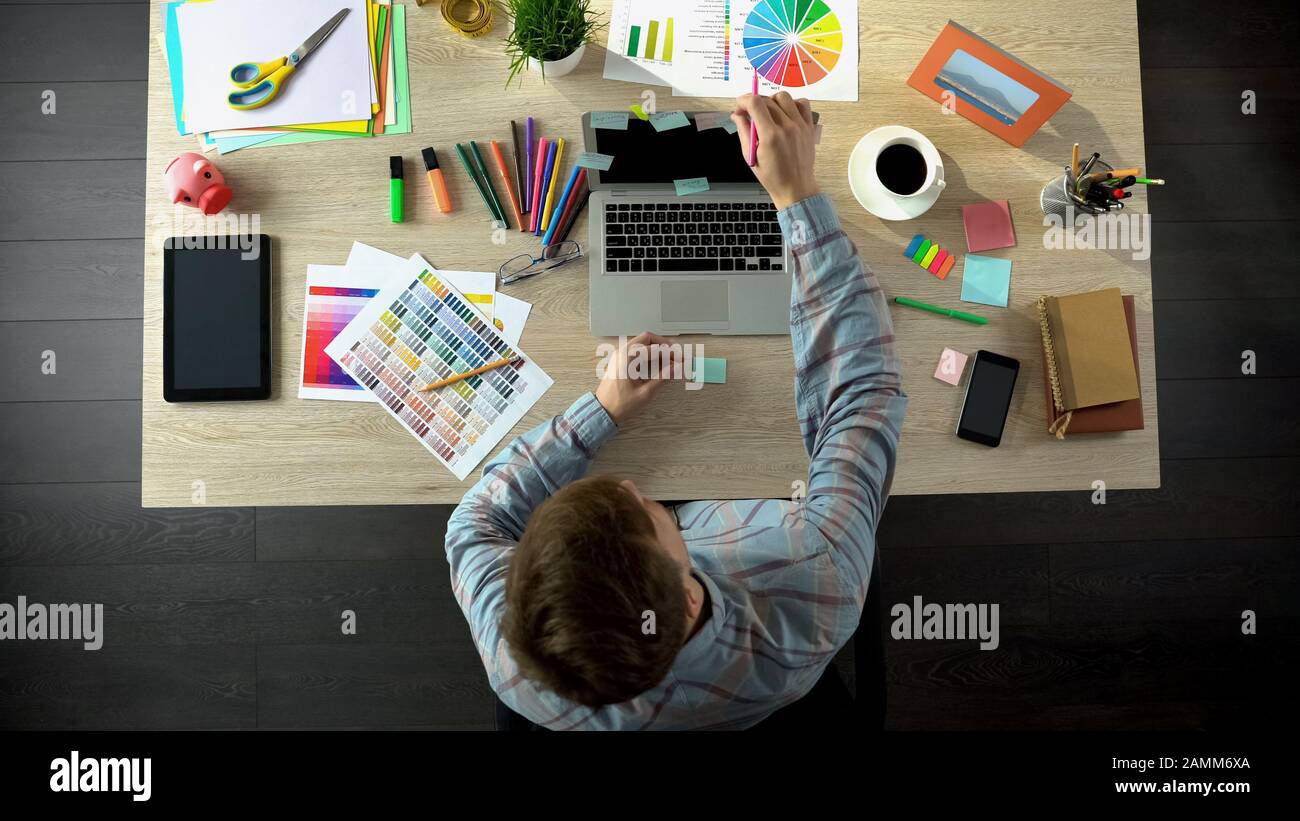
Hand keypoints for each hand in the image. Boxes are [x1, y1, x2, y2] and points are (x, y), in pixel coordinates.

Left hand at [595, 332, 681, 426]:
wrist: (602, 411)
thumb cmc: (620, 403)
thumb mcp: (645, 392)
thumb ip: (663, 378)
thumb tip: (678, 368)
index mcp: (627, 357)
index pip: (654, 348)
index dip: (671, 353)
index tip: (682, 360)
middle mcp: (622, 352)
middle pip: (647, 339)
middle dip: (664, 346)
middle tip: (676, 357)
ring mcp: (619, 355)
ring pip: (642, 344)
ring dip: (656, 350)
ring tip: (669, 363)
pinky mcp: (620, 361)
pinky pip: (636, 351)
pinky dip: (648, 355)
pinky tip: (657, 366)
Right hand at [731, 91, 818, 209]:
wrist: (795, 188)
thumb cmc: (772, 176)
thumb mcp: (750, 156)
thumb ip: (743, 131)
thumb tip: (736, 114)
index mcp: (770, 136)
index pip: (755, 103)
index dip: (743, 100)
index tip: (739, 104)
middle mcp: (787, 128)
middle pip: (767, 99)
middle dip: (753, 102)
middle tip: (748, 112)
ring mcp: (800, 126)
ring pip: (784, 97)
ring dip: (772, 100)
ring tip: (767, 112)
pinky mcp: (809, 127)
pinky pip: (803, 103)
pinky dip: (792, 103)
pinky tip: (785, 113)